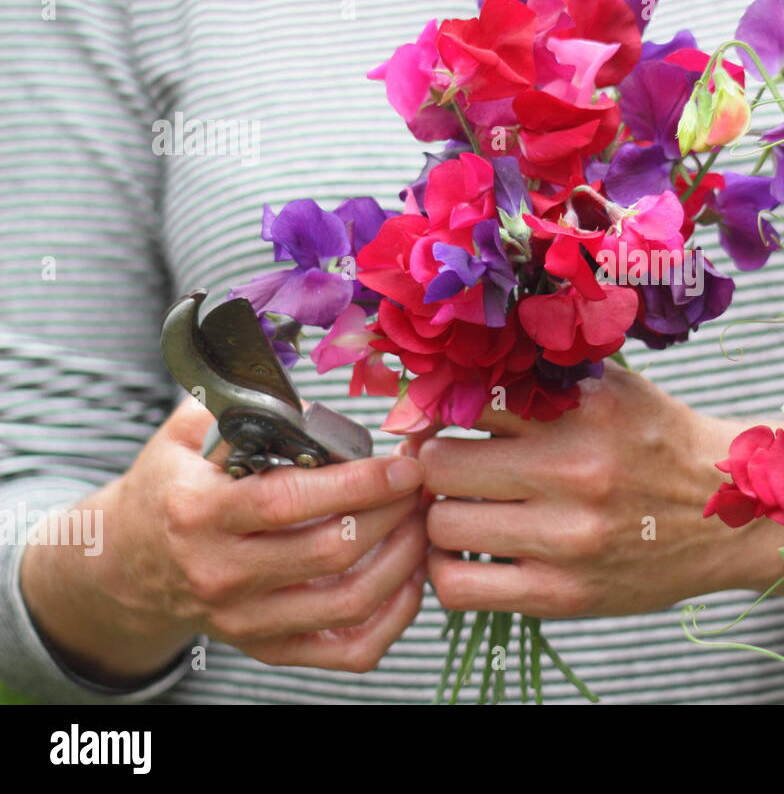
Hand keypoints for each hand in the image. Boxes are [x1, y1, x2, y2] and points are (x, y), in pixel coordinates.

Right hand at [20, 397, 429, 685]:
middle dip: (393, 515)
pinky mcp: (268, 647)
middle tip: (423, 485)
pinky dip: (393, 621)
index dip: (357, 484)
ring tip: (423, 522)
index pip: (288, 502)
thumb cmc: (169, 489)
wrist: (125, 567)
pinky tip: (410, 580)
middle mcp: (221, 573)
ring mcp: (245, 619)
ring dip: (403, 562)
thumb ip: (237, 404)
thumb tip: (291, 369)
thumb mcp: (183, 437)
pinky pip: (347, 649)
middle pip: (330, 552)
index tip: (404, 464)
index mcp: (200, 513)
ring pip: (348, 603)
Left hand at [415, 368, 783, 617]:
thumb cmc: (659, 442)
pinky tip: (469, 551)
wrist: (731, 513)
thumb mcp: (612, 388)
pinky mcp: (564, 594)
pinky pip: (461, 585)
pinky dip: (448, 568)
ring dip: (441, 515)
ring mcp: (568, 538)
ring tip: (462, 507)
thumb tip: (453, 365)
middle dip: (433, 464)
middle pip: (439, 465)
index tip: (438, 417)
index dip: (437, 408)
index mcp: (584, 409)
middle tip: (444, 465)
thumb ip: (542, 374)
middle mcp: (574, 470)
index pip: (465, 399)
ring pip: (443, 524)